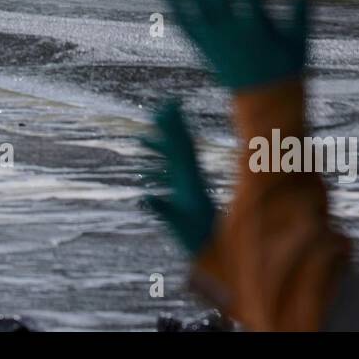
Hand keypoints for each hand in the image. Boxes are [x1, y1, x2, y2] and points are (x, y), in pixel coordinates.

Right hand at [142, 101, 215, 255]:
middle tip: (156, 112)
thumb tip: (142, 196)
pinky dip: (158, 168)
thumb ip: (162, 210)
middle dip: (167, 130)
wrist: (218, 249)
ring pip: (172, 162)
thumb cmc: (199, 237)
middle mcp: (190, 178)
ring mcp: (188, 186)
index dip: (173, 127)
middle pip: (177, 148)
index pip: (179, 148)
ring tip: (140, 141)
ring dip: (158, 149)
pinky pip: (170, 176)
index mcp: (189, 180)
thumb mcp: (178, 224)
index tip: (167, 109)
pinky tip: (146, 171)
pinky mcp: (186, 195)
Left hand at [166, 0, 307, 91]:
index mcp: (257, 28)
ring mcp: (216, 41)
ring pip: (200, 8)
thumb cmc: (285, 70)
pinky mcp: (205, 50)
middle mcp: (233, 33)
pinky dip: (178, 10)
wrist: (265, 103)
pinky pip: (188, 27)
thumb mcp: (298, 41)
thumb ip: (301, 13)